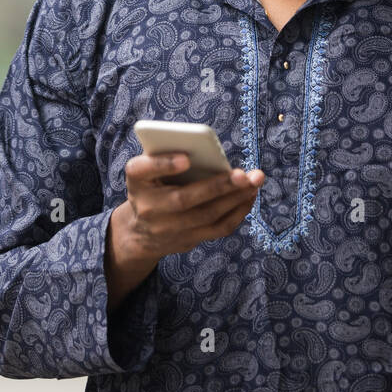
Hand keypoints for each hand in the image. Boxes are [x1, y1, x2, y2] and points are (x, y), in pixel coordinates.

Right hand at [119, 152, 264, 262]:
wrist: (139, 232)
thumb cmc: (150, 187)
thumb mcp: (145, 169)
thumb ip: (165, 157)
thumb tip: (202, 150)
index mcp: (137, 182)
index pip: (143, 171)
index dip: (164, 164)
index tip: (186, 158)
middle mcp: (149, 208)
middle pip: (185, 200)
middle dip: (218, 186)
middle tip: (244, 174)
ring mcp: (168, 230)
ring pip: (207, 216)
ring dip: (235, 199)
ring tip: (254, 181)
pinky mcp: (187, 241)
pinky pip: (217, 229)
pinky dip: (237, 213)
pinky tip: (249, 196)